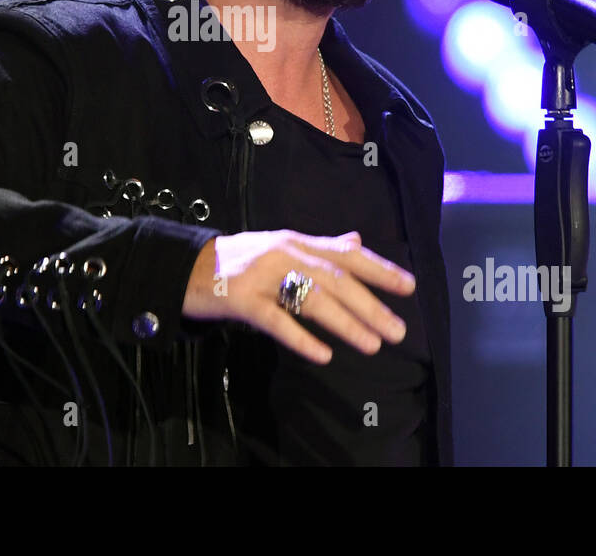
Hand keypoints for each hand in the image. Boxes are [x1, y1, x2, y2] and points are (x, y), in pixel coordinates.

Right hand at [181, 230, 414, 363]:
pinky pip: (276, 320)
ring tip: (372, 345)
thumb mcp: (282, 245)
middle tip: (398, 330)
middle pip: (335, 279)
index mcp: (297, 241)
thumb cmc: (240, 260)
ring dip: (345, 323)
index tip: (409, 287)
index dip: (379, 269)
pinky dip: (301, 338)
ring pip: (311, 298)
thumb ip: (321, 246)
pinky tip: (323, 355)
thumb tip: (357, 241)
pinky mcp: (242, 299)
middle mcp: (284, 253)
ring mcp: (262, 275)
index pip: (346, 254)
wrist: (186, 266)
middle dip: (370, 304)